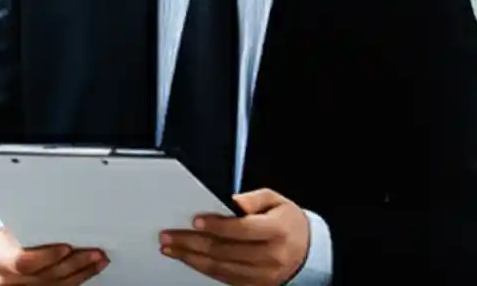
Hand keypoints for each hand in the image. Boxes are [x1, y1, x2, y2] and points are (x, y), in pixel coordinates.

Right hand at [0, 226, 107, 284]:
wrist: (0, 254)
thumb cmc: (8, 236)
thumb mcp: (11, 227)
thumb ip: (29, 224)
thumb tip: (58, 209)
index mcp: (4, 259)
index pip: (24, 262)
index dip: (48, 256)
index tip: (67, 247)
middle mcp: (12, 279)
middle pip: (48, 275)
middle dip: (75, 263)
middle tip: (95, 252)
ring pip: (59, 285)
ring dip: (83, 272)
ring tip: (98, 259)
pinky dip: (79, 278)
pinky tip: (90, 269)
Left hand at [158, 188, 309, 285]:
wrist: (308, 252)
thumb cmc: (287, 222)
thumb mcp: (276, 201)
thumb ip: (251, 199)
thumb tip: (227, 201)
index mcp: (277, 230)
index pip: (242, 229)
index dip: (216, 225)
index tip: (194, 220)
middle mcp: (271, 255)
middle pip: (225, 251)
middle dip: (192, 243)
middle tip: (168, 236)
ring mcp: (263, 275)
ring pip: (221, 268)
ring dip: (191, 258)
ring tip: (170, 248)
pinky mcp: (255, 285)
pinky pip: (224, 278)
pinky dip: (203, 268)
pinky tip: (188, 260)